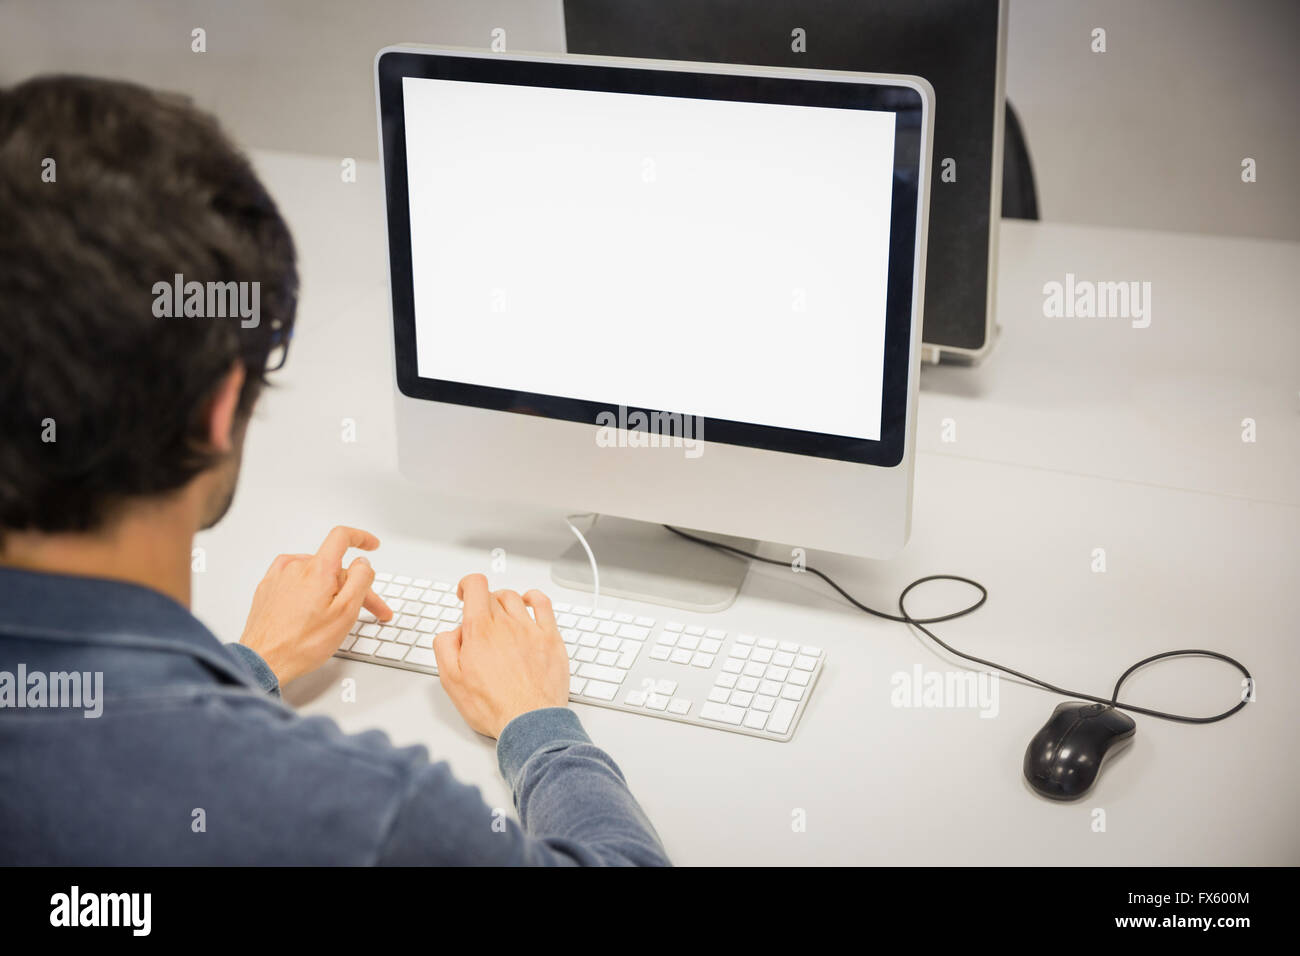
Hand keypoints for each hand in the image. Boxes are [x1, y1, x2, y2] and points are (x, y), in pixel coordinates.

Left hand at [239, 526, 391, 684]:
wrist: (264, 661)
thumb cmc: (302, 644)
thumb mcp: (346, 613)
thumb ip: (360, 580)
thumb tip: (363, 563)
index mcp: (318, 569)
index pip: (342, 537)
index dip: (361, 538)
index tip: (371, 545)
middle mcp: (296, 567)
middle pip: (333, 567)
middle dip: (353, 586)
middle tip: (369, 610)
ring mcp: (279, 577)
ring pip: (315, 574)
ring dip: (329, 589)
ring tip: (334, 616)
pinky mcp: (268, 588)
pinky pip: (295, 579)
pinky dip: (308, 589)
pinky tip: (311, 605)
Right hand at [433, 573, 568, 737]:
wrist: (528, 722)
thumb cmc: (494, 706)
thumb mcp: (451, 680)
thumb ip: (445, 647)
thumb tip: (451, 632)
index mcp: (480, 631)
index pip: (476, 586)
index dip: (467, 585)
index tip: (464, 594)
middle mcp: (506, 624)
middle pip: (493, 595)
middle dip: (482, 603)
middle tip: (480, 622)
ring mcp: (531, 629)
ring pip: (515, 598)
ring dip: (504, 601)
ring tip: (500, 615)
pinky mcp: (550, 638)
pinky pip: (544, 605)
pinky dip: (534, 598)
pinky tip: (529, 602)